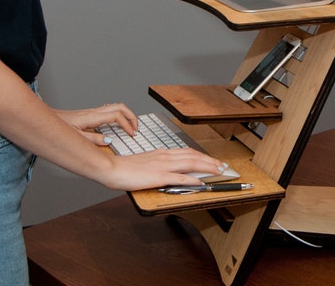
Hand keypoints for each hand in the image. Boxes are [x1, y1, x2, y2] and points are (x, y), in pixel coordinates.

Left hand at [54, 102, 137, 145]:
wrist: (51, 119)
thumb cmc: (60, 127)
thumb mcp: (75, 137)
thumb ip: (92, 140)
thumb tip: (108, 141)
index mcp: (93, 117)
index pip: (116, 116)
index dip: (127, 125)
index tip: (131, 134)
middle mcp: (95, 112)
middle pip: (120, 107)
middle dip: (132, 116)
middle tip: (136, 129)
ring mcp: (94, 111)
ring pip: (117, 106)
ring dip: (127, 115)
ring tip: (131, 127)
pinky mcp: (92, 113)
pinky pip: (111, 110)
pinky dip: (120, 115)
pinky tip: (119, 124)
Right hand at [101, 148, 228, 191]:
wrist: (111, 168)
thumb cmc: (124, 168)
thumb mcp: (144, 163)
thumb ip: (158, 165)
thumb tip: (170, 170)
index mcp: (161, 153)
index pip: (187, 152)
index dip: (201, 156)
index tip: (212, 160)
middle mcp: (164, 157)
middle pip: (192, 156)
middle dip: (210, 161)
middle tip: (223, 166)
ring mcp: (162, 166)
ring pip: (190, 163)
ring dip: (206, 166)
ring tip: (218, 170)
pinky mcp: (158, 176)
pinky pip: (179, 178)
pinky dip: (192, 180)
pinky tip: (200, 183)